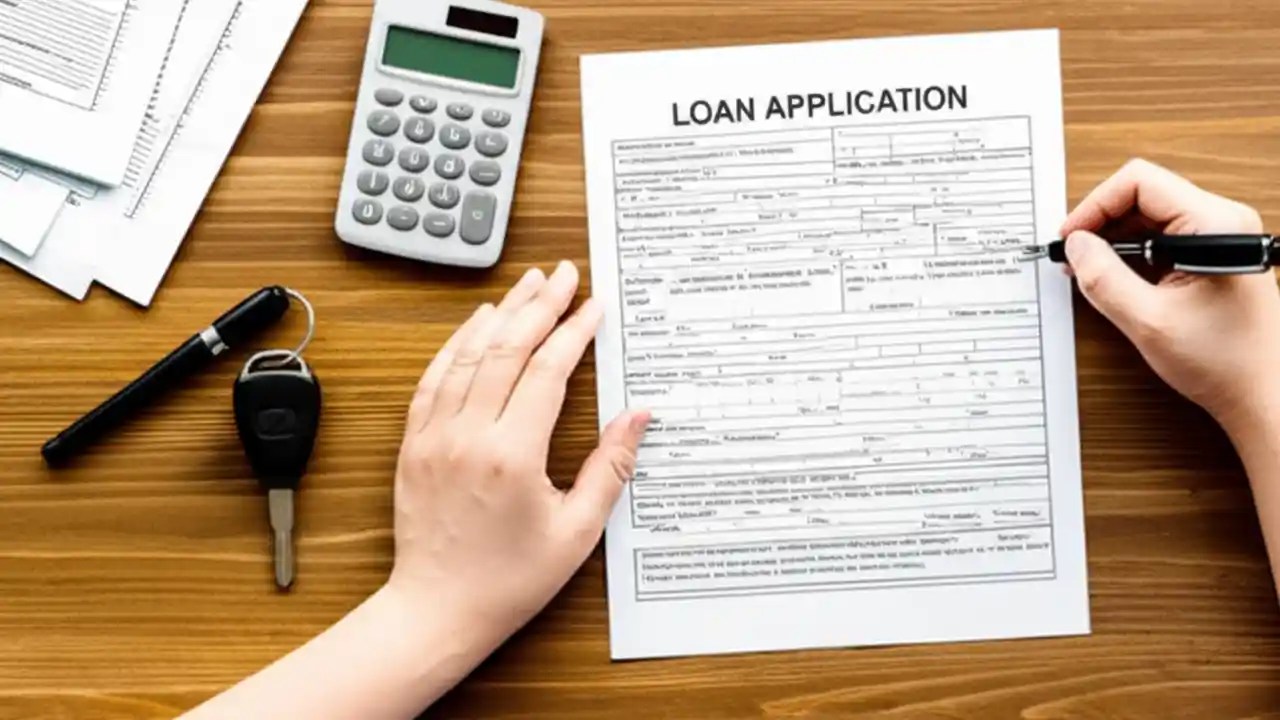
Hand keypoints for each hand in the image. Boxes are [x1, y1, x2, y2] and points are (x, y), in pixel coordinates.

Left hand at [387, 261, 648, 643]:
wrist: (437, 611)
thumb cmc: (508, 580)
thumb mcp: (576, 532)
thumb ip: (610, 468)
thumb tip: (638, 417)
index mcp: (513, 455)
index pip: (548, 370)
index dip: (575, 331)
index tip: (595, 305)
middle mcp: (468, 436)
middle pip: (507, 349)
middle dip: (540, 305)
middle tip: (564, 274)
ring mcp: (434, 437)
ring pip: (468, 355)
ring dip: (499, 315)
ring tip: (526, 285)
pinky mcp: (413, 445)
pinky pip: (433, 379)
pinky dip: (456, 346)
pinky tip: (475, 326)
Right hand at [1060, 159, 1279, 433]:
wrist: (1267, 394)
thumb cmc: (1227, 362)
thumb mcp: (1149, 321)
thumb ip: (1104, 279)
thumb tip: (1075, 246)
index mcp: (1215, 224)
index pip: (1140, 182)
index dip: (1095, 205)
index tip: (1071, 238)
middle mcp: (1223, 221)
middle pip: (1144, 194)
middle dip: (1101, 222)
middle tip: (1073, 257)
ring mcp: (1222, 237)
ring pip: (1151, 216)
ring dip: (1115, 240)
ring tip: (1090, 272)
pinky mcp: (1215, 255)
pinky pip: (1164, 237)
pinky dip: (1133, 253)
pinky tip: (1117, 280)